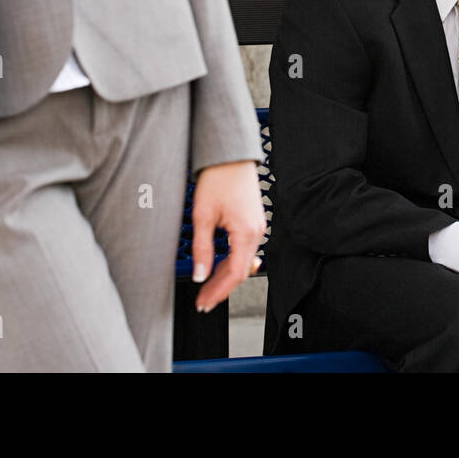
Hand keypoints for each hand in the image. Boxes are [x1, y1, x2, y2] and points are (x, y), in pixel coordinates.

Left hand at [190, 160, 265, 312]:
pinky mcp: (253, 221)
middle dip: (221, 287)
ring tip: (207, 286)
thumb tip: (200, 273)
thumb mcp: (203, 216)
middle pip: (241, 271)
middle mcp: (257, 232)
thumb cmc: (219, 179)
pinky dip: (232, 261)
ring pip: (243, 261)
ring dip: (226, 275)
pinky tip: (219, 266)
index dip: (219, 291)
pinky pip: (245, 249)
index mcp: (246, 233)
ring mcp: (258, 226)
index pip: (235, 274)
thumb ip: (202, 249)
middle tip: (203, 299)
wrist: (230, 156)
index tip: (204, 301)